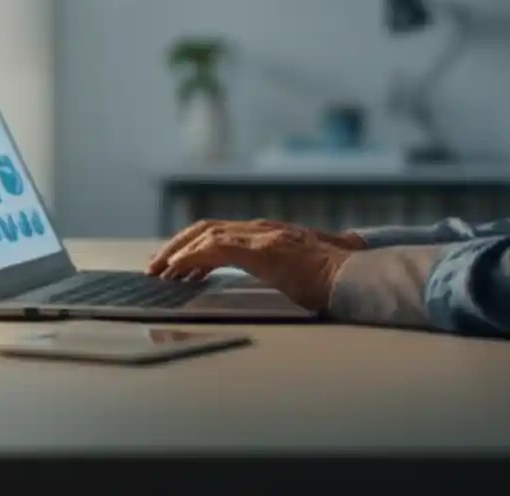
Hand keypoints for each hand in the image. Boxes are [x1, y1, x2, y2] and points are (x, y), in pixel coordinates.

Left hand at [146, 219, 358, 311]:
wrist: (353, 277)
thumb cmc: (330, 279)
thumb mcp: (294, 268)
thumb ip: (276, 264)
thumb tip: (270, 271)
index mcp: (265, 233)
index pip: (218, 231)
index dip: (190, 246)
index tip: (172, 266)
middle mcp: (258, 229)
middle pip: (204, 228)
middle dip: (176, 247)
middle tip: (156, 268)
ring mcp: (259, 236)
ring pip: (204, 235)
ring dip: (177, 253)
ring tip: (160, 272)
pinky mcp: (259, 249)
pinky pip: (215, 247)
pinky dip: (191, 257)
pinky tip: (178, 270)